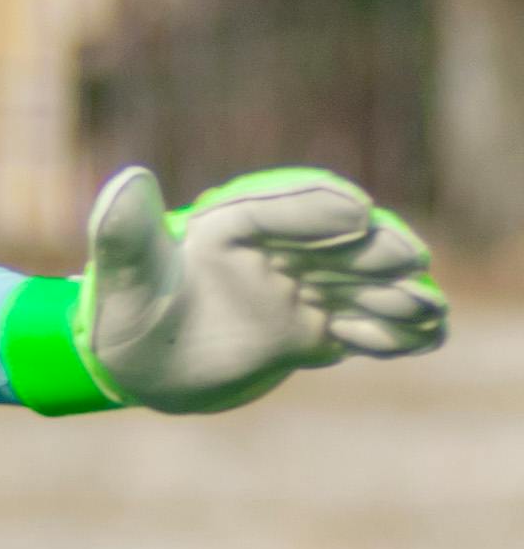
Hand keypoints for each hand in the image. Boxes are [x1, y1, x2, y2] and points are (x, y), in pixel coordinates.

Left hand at [78, 164, 446, 413]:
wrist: (137, 368)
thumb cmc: (123, 312)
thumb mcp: (122, 275)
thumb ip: (124, 232)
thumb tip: (128, 180)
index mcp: (228, 226)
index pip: (279, 207)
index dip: (318, 209)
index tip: (357, 213)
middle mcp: (270, 253)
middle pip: (331, 245)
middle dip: (374, 251)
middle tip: (411, 258)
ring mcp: (294, 291)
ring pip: (354, 287)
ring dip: (392, 294)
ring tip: (426, 307)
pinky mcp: (308, 330)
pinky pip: (358, 326)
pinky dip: (389, 332)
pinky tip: (421, 338)